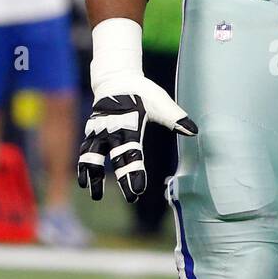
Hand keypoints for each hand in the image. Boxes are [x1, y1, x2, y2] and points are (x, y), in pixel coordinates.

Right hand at [77, 80, 196, 202]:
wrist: (116, 78)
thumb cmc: (142, 91)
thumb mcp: (161, 102)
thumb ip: (175, 118)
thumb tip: (194, 131)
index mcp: (129, 127)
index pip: (132, 155)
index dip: (135, 173)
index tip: (138, 190)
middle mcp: (111, 131)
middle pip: (116, 160)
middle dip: (123, 180)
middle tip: (131, 199)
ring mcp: (98, 132)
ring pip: (92, 158)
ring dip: (94, 177)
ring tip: (96, 196)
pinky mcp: (91, 132)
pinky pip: (85, 151)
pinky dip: (83, 166)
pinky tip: (83, 182)